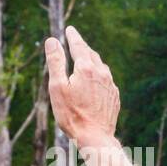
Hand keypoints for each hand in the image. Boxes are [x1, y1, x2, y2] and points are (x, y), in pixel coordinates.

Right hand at [45, 25, 120, 150]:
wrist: (95, 136)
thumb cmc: (71, 114)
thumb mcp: (57, 87)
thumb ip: (56, 62)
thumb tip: (52, 40)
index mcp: (86, 68)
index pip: (78, 46)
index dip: (73, 37)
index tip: (69, 29)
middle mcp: (101, 73)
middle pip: (91, 54)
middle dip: (82, 47)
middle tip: (76, 42)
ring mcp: (110, 84)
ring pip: (100, 66)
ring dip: (92, 60)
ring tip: (86, 59)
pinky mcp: (114, 96)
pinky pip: (106, 80)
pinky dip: (99, 75)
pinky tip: (95, 81)